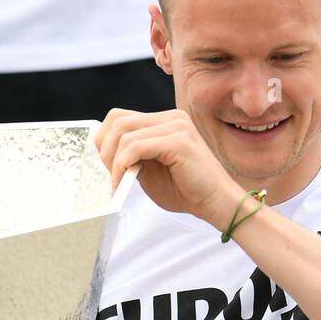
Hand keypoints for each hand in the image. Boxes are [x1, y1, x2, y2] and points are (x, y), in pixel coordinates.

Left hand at [95, 108, 236, 226]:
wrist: (216, 202)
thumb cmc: (185, 190)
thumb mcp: (149, 170)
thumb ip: (131, 156)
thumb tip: (104, 152)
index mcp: (164, 121)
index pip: (120, 117)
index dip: (105, 141)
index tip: (107, 167)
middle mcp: (171, 118)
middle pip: (118, 121)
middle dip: (105, 151)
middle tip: (111, 176)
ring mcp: (176, 126)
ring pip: (124, 135)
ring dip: (113, 163)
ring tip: (118, 183)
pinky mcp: (178, 140)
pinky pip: (136, 147)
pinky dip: (122, 166)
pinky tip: (124, 182)